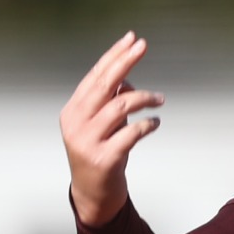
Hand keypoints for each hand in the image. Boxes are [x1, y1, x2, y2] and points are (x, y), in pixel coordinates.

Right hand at [60, 32, 163, 226]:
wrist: (93, 194)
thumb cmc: (101, 153)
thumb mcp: (102, 125)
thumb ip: (110, 101)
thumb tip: (127, 78)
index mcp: (73, 110)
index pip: (94, 76)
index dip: (113, 56)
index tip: (131, 39)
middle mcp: (76, 123)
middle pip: (103, 84)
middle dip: (124, 61)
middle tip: (143, 46)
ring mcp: (87, 141)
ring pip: (120, 106)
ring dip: (144, 98)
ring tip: (160, 99)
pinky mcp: (104, 159)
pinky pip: (131, 134)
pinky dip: (147, 125)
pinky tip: (155, 123)